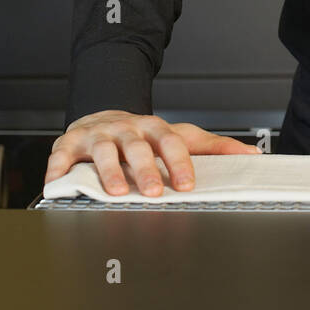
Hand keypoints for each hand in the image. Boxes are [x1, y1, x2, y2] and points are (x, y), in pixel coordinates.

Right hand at [43, 110, 260, 197]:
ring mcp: (98, 135)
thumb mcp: (181, 135)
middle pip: (137, 147)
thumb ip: (214, 146)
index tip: (187, 185)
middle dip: (144, 169)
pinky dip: (58, 170)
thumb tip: (252, 155)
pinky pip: (62, 156)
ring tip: (114, 192)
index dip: (179, 163)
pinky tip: (58, 184)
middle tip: (152, 193)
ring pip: (103, 151)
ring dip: (108, 171)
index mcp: (155, 128)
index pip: (171, 142)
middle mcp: (127, 130)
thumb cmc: (146, 135)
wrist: (105, 116)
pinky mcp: (70, 143)